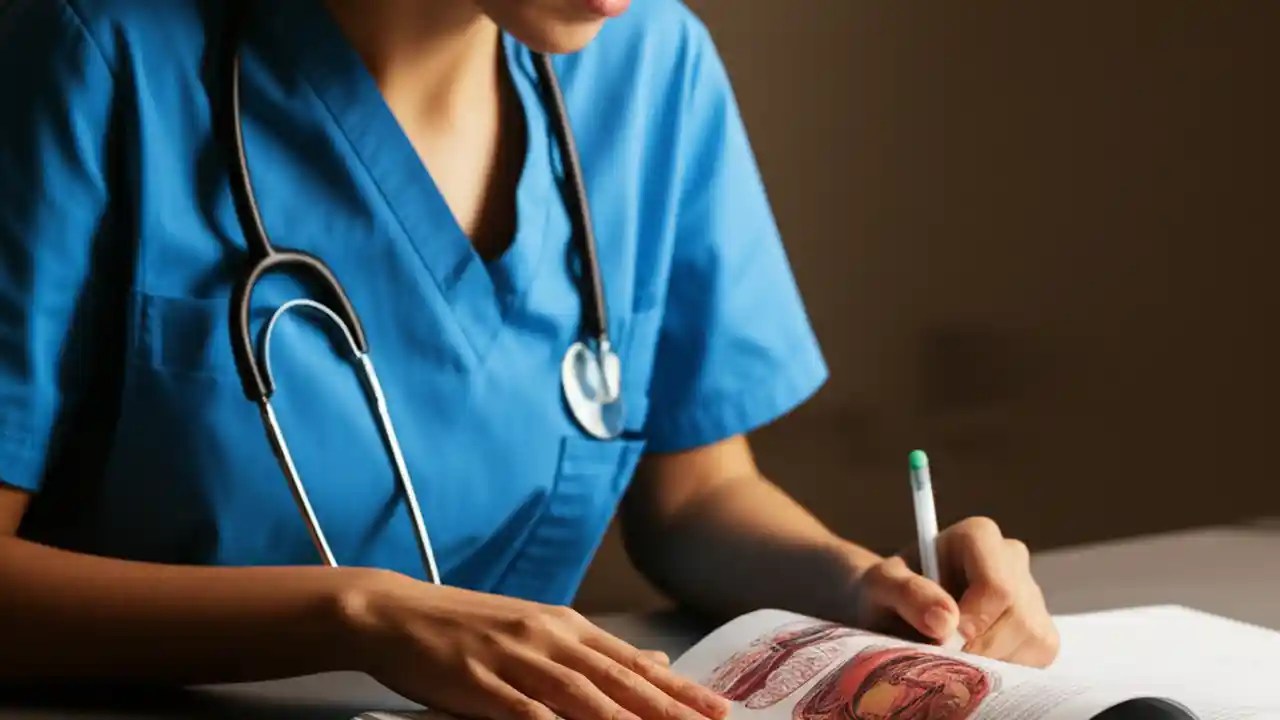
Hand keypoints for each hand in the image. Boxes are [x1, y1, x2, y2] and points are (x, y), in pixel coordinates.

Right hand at [337, 570, 730, 719]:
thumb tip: (654, 663)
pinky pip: (523, 711)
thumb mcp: (536, 628)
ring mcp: (514, 658)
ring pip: (581, 694)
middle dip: (668, 707)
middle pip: (618, 679)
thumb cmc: (466, 626)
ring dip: (623, 718)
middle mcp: (548, 637)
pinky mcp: (479, 682)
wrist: (396, 612)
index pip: (632, 662)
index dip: (677, 688)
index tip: (718, 708)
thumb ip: (592, 652)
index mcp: (564, 625)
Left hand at [852, 517, 1058, 666]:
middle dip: (980, 649)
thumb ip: (906, 593)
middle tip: (943, 657)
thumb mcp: (880, 586)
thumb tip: (944, 620)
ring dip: (991, 663)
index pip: (997, 586)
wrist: (896, 612)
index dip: (974, 621)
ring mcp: (1032, 595)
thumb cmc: (889, 592)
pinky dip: (1005, 673)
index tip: (945, 639)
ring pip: (1034, 641)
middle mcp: (1012, 559)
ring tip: (954, 656)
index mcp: (977, 537)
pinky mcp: (1041, 631)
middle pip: (1019, 618)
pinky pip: (1038, 661)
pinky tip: (975, 663)